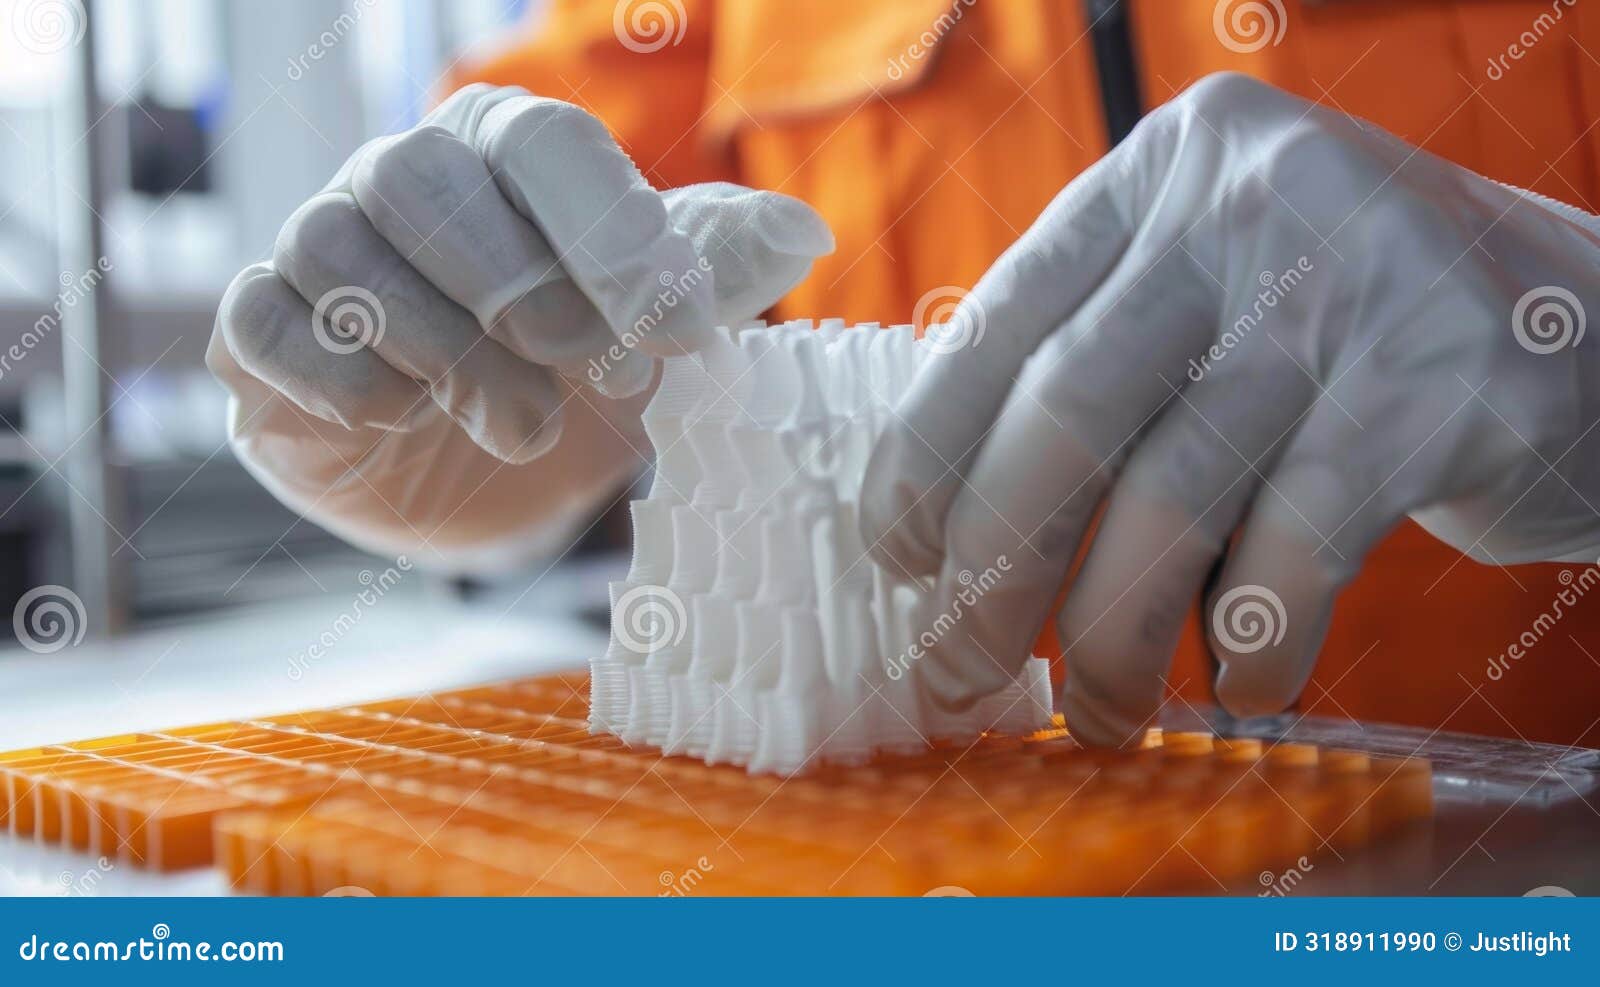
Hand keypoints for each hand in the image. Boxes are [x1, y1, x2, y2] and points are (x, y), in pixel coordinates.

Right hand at [209, 84, 831, 566]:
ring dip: (435, 344)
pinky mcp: (263, 329)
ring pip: (334, 246)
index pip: (544, 144)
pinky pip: (264, 324)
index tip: (676, 333)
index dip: (611, 233)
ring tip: (521, 426)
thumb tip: (804, 235)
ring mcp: (321, 245)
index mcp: (507, 150)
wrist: (490, 467)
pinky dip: (334, 376)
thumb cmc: (584, 369)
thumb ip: (722, 272)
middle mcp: (403, 176)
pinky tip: (400, 417)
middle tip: (576, 365)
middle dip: (508, 279)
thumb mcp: (662, 323)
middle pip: (416, 175)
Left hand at [860, 73, 1599, 744]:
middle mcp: (1245, 199)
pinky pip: (1293, 553)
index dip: (927, 457)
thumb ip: (1102, 370)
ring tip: (1104, 713)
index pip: (999, 323)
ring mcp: (1352, 280)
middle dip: (994, 572)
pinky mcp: (1442, 381)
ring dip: (1113, 638)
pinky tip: (1240, 680)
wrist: (1589, 334)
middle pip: (1066, 414)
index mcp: (1161, 169)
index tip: (899, 560)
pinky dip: (1249, 642)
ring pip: (1172, 499)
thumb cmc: (1351, 343)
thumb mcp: (1217, 299)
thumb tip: (954, 540)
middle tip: (962, 674)